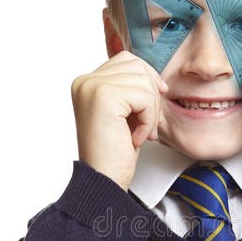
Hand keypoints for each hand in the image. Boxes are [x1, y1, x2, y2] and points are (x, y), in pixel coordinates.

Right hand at [70, 52, 168, 191]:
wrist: (103, 180)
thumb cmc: (114, 153)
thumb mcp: (124, 114)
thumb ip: (131, 89)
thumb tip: (156, 76)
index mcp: (86, 82)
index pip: (127, 60)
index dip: (147, 80)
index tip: (153, 106)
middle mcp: (85, 81)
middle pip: (137, 66)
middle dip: (151, 96)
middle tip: (147, 125)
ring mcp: (92, 86)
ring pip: (144, 81)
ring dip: (151, 110)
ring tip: (140, 133)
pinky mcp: (104, 96)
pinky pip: (145, 97)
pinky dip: (149, 119)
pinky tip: (137, 137)